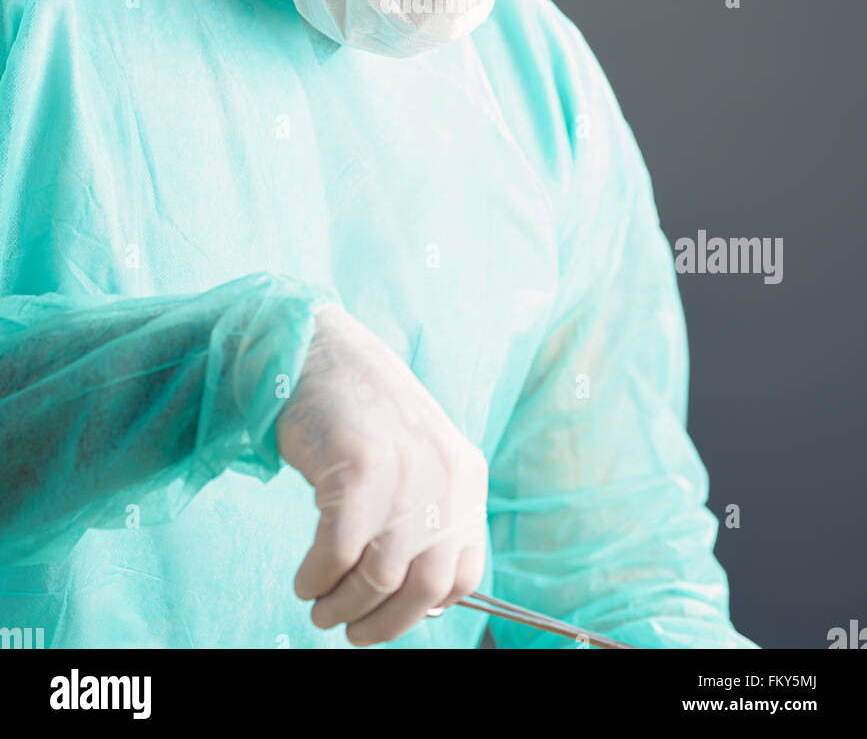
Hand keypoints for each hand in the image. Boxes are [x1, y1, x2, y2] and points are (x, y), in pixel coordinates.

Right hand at [277, 304, 487, 645]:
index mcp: (466, 477)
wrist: (320, 351)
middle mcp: (446, 478)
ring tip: (319, 605)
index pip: (465, 572)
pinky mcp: (360, 469)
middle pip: (424, 587)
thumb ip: (426, 513)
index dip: (426, 607)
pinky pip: (338, 554)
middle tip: (348, 629)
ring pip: (378, 578)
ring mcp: (404, 473)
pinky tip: (305, 578)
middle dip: (382, 623)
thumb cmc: (359, 413)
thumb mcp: (416, 459)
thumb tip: (417, 596)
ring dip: (342, 605)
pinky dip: (317, 578)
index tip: (392, 614)